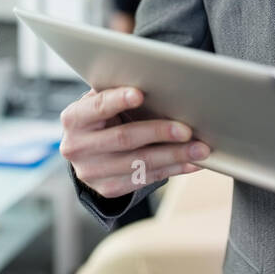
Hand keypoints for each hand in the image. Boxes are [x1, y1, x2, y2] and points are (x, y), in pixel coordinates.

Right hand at [60, 87, 209, 199]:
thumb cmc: (103, 117)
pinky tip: (192, 163)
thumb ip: (118, 94)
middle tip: (187, 129)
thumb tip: (160, 85)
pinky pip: (146, 179)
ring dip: (174, 156)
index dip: (117, 100)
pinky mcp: (107, 189)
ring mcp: (91, 172)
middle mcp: (77, 147)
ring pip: (139, 163)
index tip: (140, 94)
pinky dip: (173, 170)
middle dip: (159, 132)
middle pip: (124, 138)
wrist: (88, 152)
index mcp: (74, 119)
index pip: (97, 107)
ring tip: (200, 149)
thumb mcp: (101, 103)